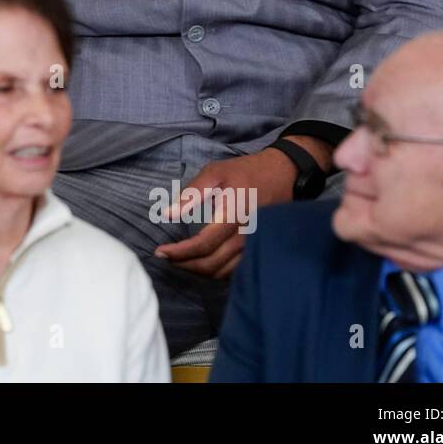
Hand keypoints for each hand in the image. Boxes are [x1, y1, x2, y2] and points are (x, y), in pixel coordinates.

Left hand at [153, 148, 298, 278]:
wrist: (283, 174)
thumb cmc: (245, 172)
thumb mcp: (215, 173)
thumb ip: (192, 194)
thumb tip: (168, 214)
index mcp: (233, 217)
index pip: (203, 245)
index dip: (179, 253)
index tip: (159, 252)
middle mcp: (245, 236)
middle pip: (211, 264)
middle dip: (184, 264)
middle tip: (165, 257)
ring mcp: (254, 246)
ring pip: (223, 272)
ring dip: (198, 271)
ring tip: (180, 260)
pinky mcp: (259, 249)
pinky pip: (235, 270)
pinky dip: (215, 271)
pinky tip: (202, 262)